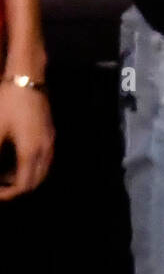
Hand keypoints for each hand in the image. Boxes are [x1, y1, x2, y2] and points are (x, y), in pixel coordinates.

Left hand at [0, 82, 53, 198]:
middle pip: (36, 181)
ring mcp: (49, 139)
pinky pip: (45, 158)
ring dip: (26, 178)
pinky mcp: (50, 131)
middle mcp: (44, 148)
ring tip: (6, 176)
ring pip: (43, 170)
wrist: (27, 78)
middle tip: (1, 188)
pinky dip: (32, 166)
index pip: (23, 186)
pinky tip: (17, 159)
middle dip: (17, 189)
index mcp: (30, 151)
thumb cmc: (9, 104)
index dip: (7, 195)